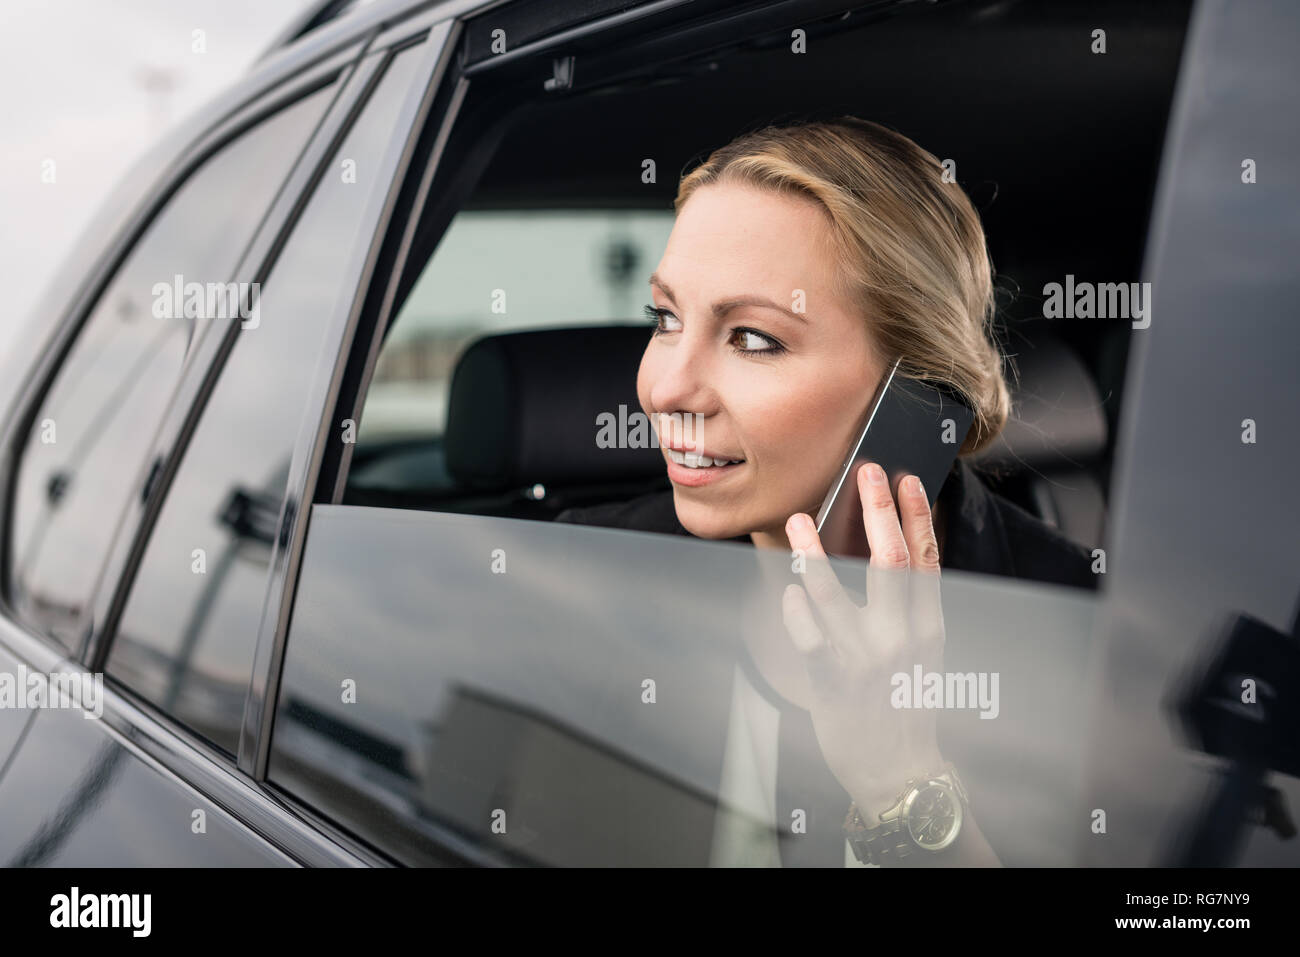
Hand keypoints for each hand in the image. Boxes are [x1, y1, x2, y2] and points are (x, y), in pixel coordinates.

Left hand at [781, 462, 946, 818]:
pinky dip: (797, 610)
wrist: (899, 772)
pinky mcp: (832, 682)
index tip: (906, 479)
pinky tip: (788, 589)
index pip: (927, 560)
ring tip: (797, 520)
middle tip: (865, 473)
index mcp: (928, 628)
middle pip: (890, 562)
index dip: (917, 515)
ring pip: (836, 593)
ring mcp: (865, 660)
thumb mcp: (923, 653)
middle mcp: (900, 638)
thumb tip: (889, 550)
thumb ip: (909, 607)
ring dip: (814, 552)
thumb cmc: (906, 705)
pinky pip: (809, 638)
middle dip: (877, 512)